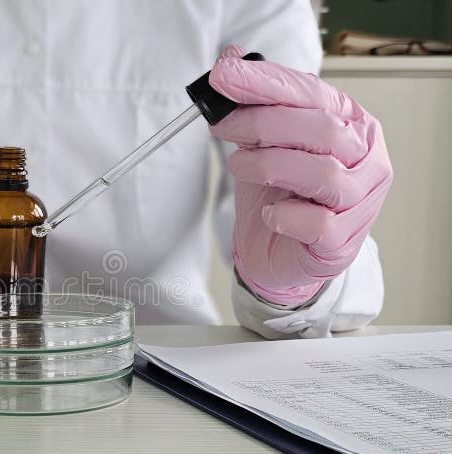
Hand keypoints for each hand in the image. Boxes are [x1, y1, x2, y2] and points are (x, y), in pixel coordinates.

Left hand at [209, 46, 391, 305]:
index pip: (313, 93)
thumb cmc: (278, 196)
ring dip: (268, 166)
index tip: (225, 77)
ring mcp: (360, 201)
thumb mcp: (261, 146)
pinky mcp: (343, 241)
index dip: (266, 83)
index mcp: (350, 123)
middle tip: (223, 126)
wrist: (273, 255)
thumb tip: (231, 63)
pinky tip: (270, 213)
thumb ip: (253, 108)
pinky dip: (285, 216)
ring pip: (323, 173)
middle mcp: (365, 158)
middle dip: (262, 123)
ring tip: (240, 168)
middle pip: (321, 129)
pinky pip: (317, 222)